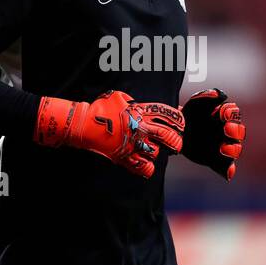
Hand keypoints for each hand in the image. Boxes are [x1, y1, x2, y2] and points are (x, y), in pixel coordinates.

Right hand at [35, 90, 184, 178]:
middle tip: (177, 145)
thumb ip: (134, 102)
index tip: (181, 123)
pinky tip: (147, 165)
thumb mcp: (119, 97)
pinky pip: (143, 168)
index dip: (179, 120)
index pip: (168, 115)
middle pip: (168, 136)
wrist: (84, 124)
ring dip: (156, 152)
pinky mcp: (125, 157)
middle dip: (176, 141)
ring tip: (151, 150)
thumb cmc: (100, 108)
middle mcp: (140, 129)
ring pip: (156, 153)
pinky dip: (147, 168)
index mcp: (140, 112)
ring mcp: (133, 144)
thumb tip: (143, 107)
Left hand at [179, 88, 244, 179]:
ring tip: (223, 149)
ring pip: (235, 149)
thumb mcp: (194, 104)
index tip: (223, 114)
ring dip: (233, 149)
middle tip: (226, 129)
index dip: (231, 114)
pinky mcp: (217, 161)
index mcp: (224, 117)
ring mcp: (223, 147)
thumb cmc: (187, 115)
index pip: (234, 114)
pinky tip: (228, 173)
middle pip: (239, 132)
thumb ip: (206, 96)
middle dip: (235, 130)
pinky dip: (228, 170)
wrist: (173, 132)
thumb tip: (220, 94)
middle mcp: (227, 132)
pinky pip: (226, 166)